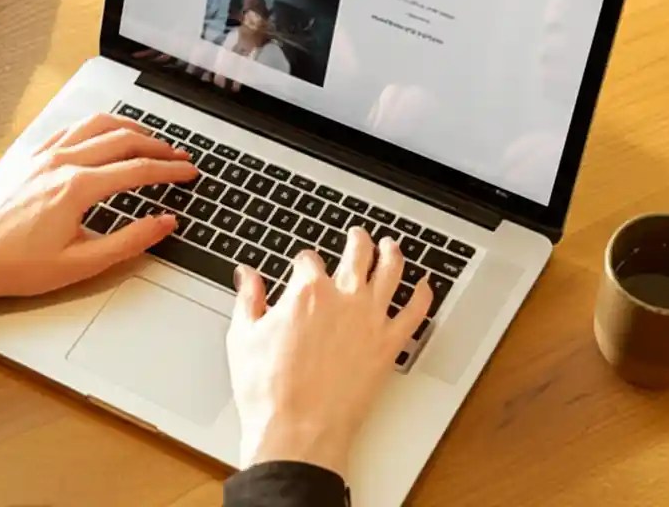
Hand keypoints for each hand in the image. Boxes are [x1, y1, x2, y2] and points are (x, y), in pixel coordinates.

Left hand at [0, 113, 198, 311]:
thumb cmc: (16, 265)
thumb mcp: (82, 264)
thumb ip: (130, 241)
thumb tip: (164, 223)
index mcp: (77, 188)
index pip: (138, 169)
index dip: (171, 170)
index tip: (189, 172)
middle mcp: (61, 163)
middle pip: (123, 139)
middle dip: (158, 145)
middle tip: (179, 155)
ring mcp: (44, 156)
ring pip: (97, 124)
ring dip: (129, 127)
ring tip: (150, 138)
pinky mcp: (30, 157)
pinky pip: (70, 128)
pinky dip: (96, 126)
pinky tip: (104, 134)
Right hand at [227, 228, 431, 474]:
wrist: (297, 431)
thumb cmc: (269, 393)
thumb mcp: (244, 338)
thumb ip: (248, 299)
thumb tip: (247, 275)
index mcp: (307, 292)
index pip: (308, 260)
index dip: (303, 262)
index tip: (302, 267)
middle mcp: (343, 298)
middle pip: (357, 253)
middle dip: (356, 240)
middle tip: (357, 236)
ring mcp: (370, 320)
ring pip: (390, 271)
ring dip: (391, 252)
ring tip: (391, 245)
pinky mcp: (388, 345)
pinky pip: (414, 312)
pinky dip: (423, 296)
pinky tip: (424, 287)